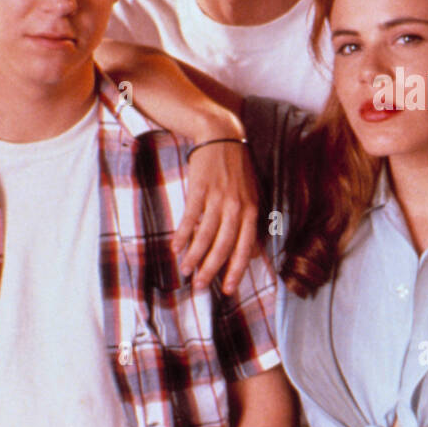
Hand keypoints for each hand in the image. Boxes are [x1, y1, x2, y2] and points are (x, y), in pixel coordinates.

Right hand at [173, 138, 260, 293]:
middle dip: (212, 269)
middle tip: (200, 287)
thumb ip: (249, 223)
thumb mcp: (251, 195)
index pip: (245, 247)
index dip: (236, 270)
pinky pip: (190, 217)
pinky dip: (182, 234)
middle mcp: (237, 206)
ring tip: (186, 271)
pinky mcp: (200, 189)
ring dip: (194, 256)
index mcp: (252, 210)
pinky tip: (176, 248)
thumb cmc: (237, 170)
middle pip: (224, 245)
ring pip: (206, 235)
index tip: (228, 290)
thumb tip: (250, 254)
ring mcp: (218, 198)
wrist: (222, 136)